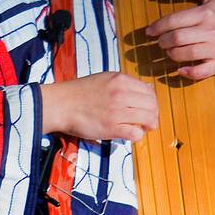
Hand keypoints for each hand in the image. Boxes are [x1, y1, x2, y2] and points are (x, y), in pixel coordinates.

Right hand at [40, 72, 158, 142]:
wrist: (61, 104)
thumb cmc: (79, 92)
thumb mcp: (105, 78)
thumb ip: (125, 83)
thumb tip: (147, 89)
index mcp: (120, 80)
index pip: (149, 91)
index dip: (152, 101)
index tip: (148, 108)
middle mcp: (122, 94)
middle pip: (152, 105)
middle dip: (153, 114)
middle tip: (147, 120)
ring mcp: (117, 111)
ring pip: (148, 119)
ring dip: (148, 125)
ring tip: (142, 128)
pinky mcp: (111, 127)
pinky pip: (135, 133)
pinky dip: (137, 135)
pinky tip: (131, 134)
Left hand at [144, 0, 214, 92]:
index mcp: (207, 13)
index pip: (175, 20)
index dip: (158, 26)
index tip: (150, 31)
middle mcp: (211, 30)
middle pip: (177, 37)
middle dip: (163, 41)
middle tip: (160, 42)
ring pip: (187, 53)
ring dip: (172, 54)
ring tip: (169, 52)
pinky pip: (201, 71)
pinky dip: (188, 72)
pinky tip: (180, 69)